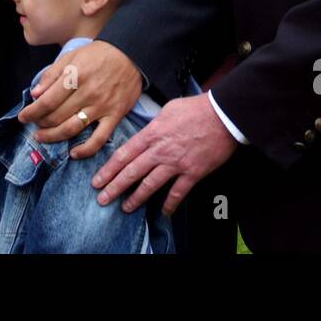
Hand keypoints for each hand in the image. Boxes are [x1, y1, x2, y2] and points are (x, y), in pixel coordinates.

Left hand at [18, 42, 141, 158]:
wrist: (131, 54)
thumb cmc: (98, 54)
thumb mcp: (72, 56)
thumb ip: (52, 74)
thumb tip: (35, 94)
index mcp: (75, 76)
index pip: (47, 101)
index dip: (32, 112)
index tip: (23, 117)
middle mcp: (87, 93)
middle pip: (57, 116)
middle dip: (40, 123)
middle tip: (34, 124)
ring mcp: (102, 106)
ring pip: (72, 129)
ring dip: (53, 136)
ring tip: (42, 137)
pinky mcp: (115, 116)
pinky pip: (99, 138)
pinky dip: (85, 150)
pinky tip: (73, 153)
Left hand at [91, 94, 237, 215]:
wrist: (222, 115)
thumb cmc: (195, 108)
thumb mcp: (167, 110)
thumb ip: (154, 125)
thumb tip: (146, 133)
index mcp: (152, 133)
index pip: (124, 154)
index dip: (109, 169)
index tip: (97, 180)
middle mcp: (160, 150)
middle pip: (132, 172)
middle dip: (114, 187)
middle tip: (102, 199)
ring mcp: (176, 163)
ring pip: (150, 185)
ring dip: (136, 198)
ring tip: (125, 208)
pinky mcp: (193, 172)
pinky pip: (178, 192)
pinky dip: (170, 203)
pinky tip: (163, 212)